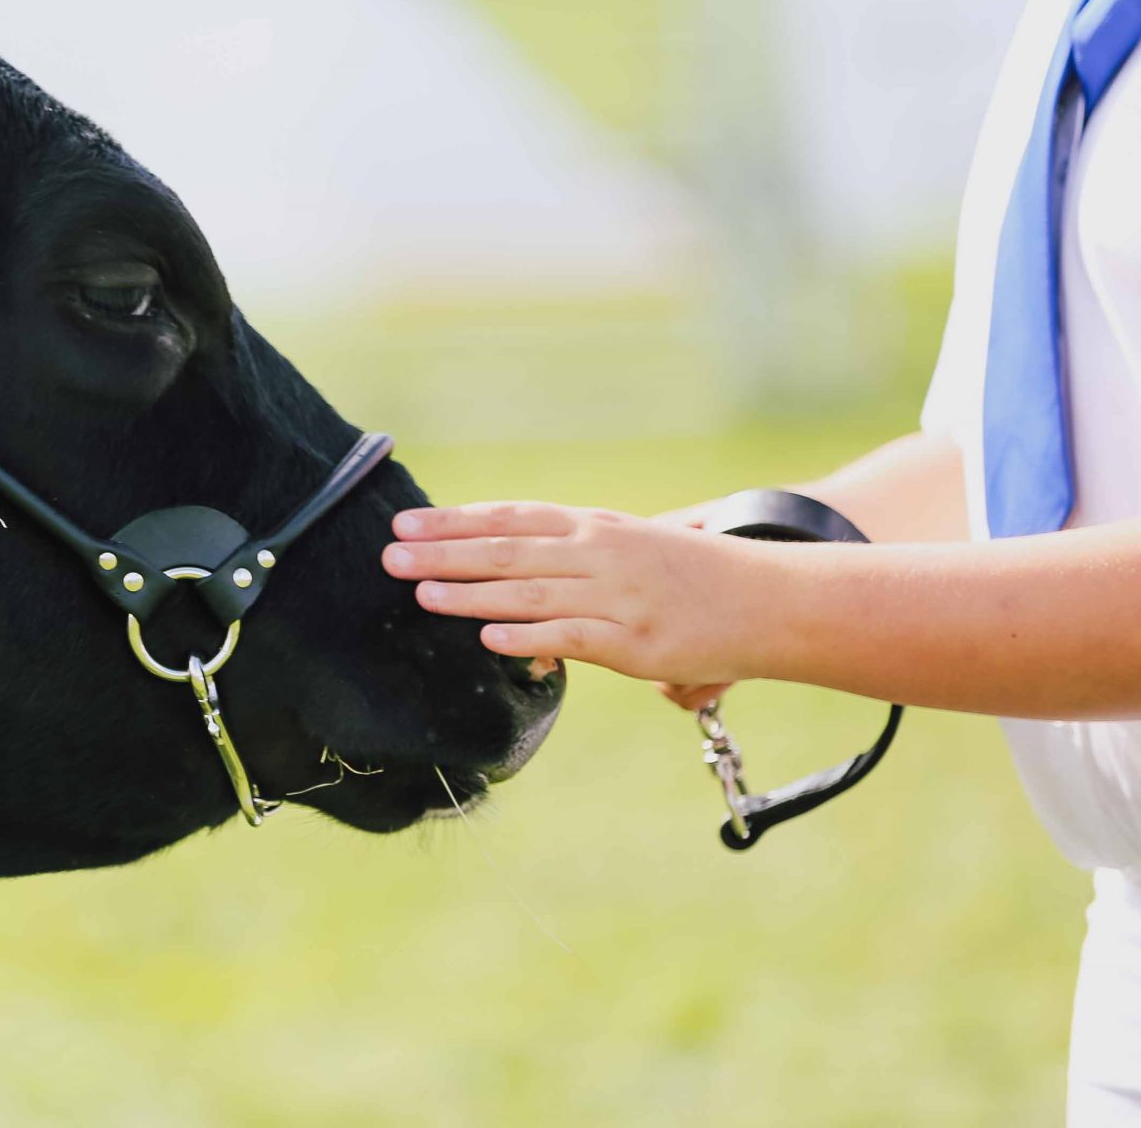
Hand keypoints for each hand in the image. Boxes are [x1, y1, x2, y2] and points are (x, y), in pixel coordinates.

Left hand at [383, 502, 788, 690]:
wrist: (771, 601)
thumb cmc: (696, 578)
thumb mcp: (631, 550)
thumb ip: (573, 562)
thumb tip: (515, 589)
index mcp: (594, 527)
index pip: (511, 518)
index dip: (456, 520)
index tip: (407, 522)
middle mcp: (599, 554)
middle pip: (507, 551)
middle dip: (444, 552)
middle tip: (390, 554)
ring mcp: (616, 597)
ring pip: (529, 592)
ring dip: (469, 592)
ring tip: (421, 592)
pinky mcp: (635, 644)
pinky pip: (571, 637)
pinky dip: (528, 635)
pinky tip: (488, 636)